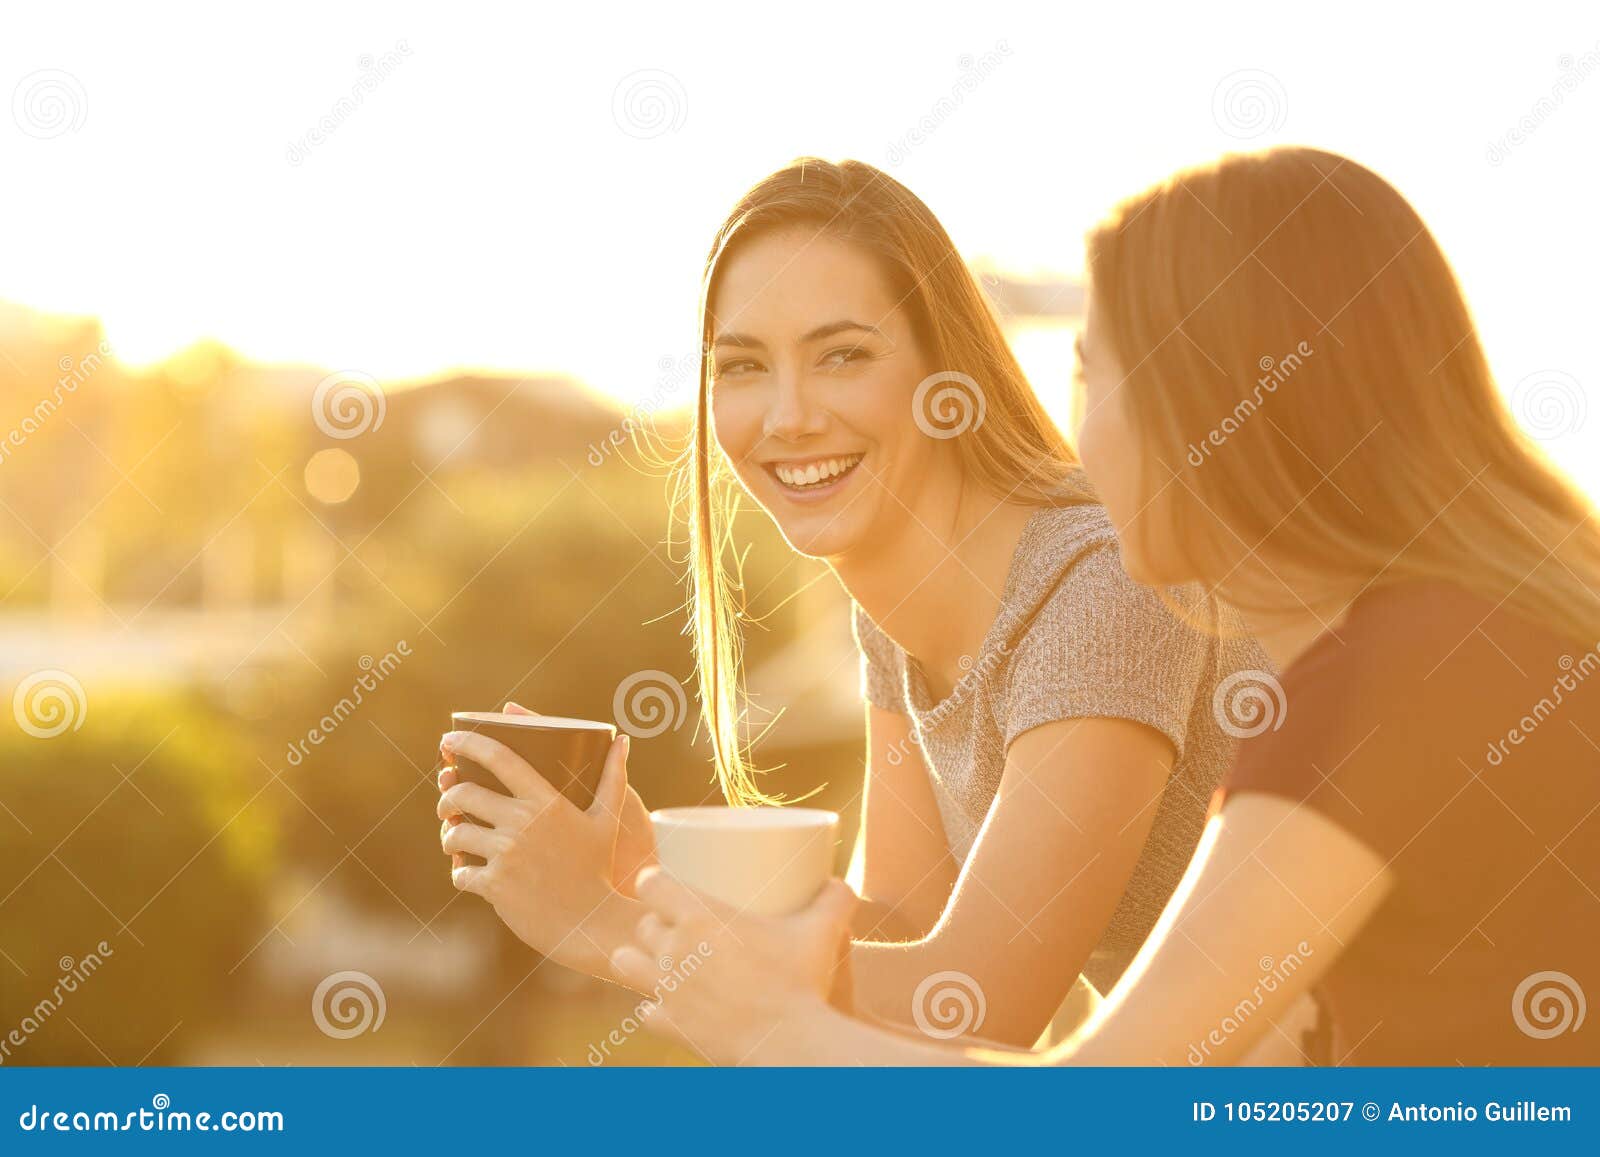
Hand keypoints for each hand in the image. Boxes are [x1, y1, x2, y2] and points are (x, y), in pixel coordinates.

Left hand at [436, 707, 648, 974]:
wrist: (591, 922)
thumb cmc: (598, 867)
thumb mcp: (607, 819)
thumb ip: (613, 777)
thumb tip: (623, 740)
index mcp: (546, 800)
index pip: (498, 758)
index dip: (468, 742)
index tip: (448, 740)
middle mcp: (522, 822)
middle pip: (462, 794)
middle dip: (446, 798)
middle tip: (448, 805)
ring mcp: (506, 854)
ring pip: (454, 834)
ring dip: (449, 836)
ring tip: (455, 839)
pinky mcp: (495, 885)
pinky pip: (459, 872)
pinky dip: (460, 872)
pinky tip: (468, 873)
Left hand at [609, 867, 856, 1064]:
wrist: (787, 1044)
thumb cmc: (802, 982)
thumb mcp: (823, 931)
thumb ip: (834, 900)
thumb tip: (842, 883)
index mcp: (699, 917)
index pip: (650, 885)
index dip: (653, 882)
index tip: (664, 885)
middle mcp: (673, 950)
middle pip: (642, 925)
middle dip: (654, 923)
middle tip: (676, 926)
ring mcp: (667, 990)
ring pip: (626, 964)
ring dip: (638, 961)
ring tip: (658, 962)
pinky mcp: (669, 1024)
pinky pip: (646, 1012)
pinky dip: (655, 1009)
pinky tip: (669, 1007)